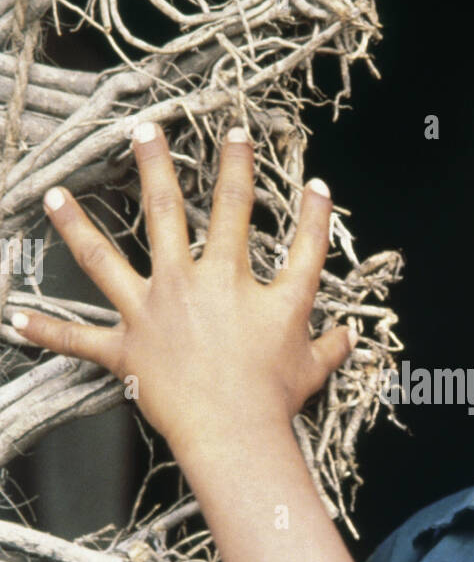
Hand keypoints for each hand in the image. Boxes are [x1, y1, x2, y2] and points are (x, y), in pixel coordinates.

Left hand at [9, 123, 356, 457]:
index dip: (270, 184)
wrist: (235, 433)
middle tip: (144, 129)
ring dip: (76, 223)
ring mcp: (153, 312)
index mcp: (243, 281)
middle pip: (172, 211)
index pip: (260, 219)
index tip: (262, 149)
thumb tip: (351, 335)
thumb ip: (331, 343)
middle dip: (158, 164)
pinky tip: (12, 318)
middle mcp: (194, 283)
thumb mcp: (313, 362)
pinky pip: (79, 339)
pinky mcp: (126, 350)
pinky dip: (46, 330)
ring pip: (105, 257)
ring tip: (53, 193)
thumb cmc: (274, 397)